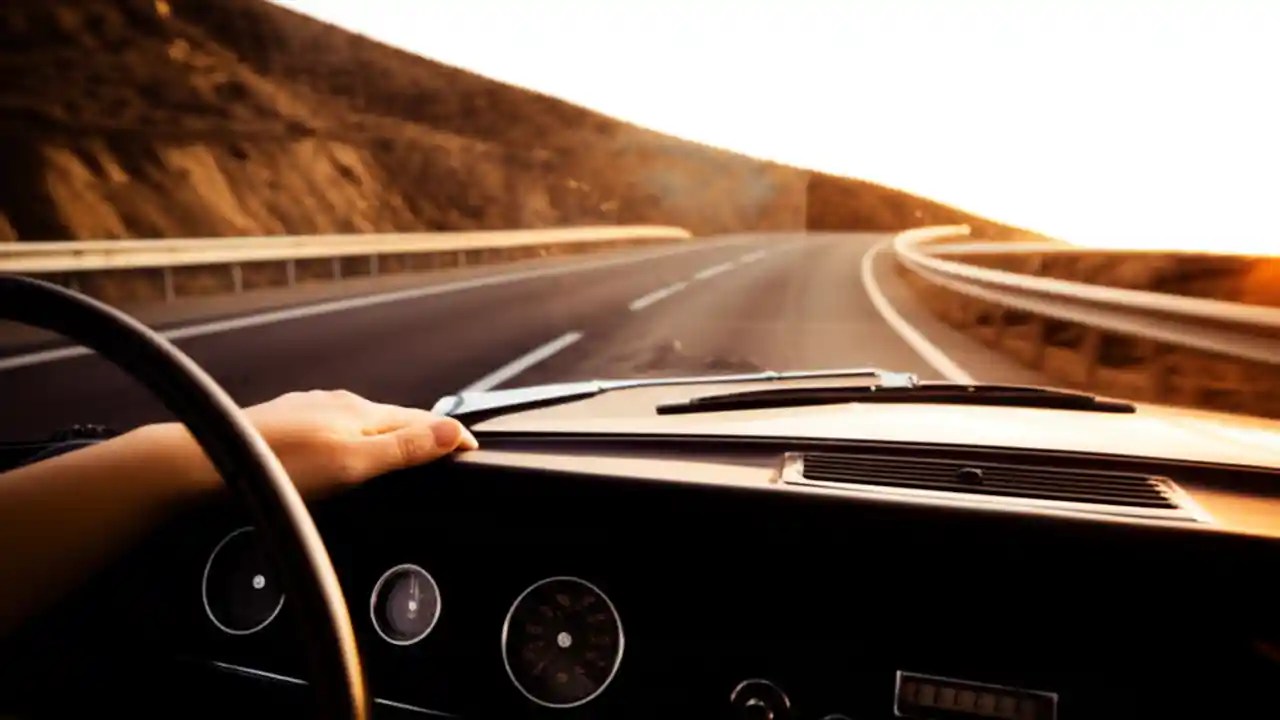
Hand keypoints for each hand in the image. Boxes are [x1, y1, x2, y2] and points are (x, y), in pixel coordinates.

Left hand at [238, 390, 478, 496]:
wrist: (206, 462)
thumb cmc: (275, 468)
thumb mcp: (351, 465)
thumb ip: (403, 449)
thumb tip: (452, 430)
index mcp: (360, 413)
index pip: (422, 421)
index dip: (450, 437)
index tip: (472, 450)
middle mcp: (337, 404)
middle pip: (394, 420)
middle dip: (421, 435)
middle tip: (445, 454)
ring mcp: (310, 412)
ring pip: (362, 424)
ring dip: (386, 438)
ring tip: (402, 456)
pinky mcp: (287, 425)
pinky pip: (335, 430)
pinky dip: (353, 443)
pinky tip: (341, 460)